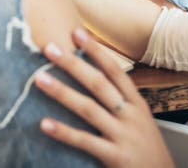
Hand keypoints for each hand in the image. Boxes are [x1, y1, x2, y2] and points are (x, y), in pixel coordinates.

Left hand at [34, 29, 172, 167]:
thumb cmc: (148, 152)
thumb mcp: (140, 123)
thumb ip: (120, 104)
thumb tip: (92, 81)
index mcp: (137, 105)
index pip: (115, 71)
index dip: (96, 51)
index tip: (77, 33)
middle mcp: (131, 116)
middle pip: (99, 84)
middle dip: (73, 64)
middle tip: (50, 48)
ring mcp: (124, 136)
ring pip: (89, 108)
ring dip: (62, 92)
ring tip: (39, 79)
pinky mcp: (116, 157)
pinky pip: (85, 141)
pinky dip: (64, 132)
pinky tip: (45, 124)